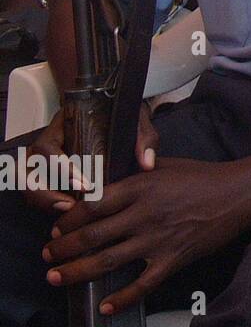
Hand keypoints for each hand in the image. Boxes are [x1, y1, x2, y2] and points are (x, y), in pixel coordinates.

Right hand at [24, 105, 161, 217]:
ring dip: (44, 202)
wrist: (113, 113)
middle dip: (45, 193)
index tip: (85, 185)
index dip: (61, 168)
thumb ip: (142, 137)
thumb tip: (146, 163)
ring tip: (69, 212)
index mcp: (62, 126)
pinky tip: (70, 214)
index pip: (47, 147)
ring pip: (28, 184)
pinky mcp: (48, 175)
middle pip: (27, 171)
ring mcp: (42, 160)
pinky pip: (37, 192)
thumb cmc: (120, 116)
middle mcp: (47, 144)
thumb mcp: (134, 119)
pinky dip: (48, 204)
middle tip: (71, 207)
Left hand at [41, 158, 250, 314]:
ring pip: (107, 261)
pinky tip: (106, 307)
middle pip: (91, 235)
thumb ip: (134, 173)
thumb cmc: (203, 177)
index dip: (67, 218)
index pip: (92, 204)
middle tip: (48, 255)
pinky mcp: (174, 258)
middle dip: (63, 248)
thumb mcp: (164, 165)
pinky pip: (143, 284)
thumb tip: (105, 182)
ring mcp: (159, 238)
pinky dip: (122, 299)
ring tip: (58, 278)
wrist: (240, 193)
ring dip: (77, 272)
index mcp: (141, 186)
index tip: (57, 227)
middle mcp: (145, 213)